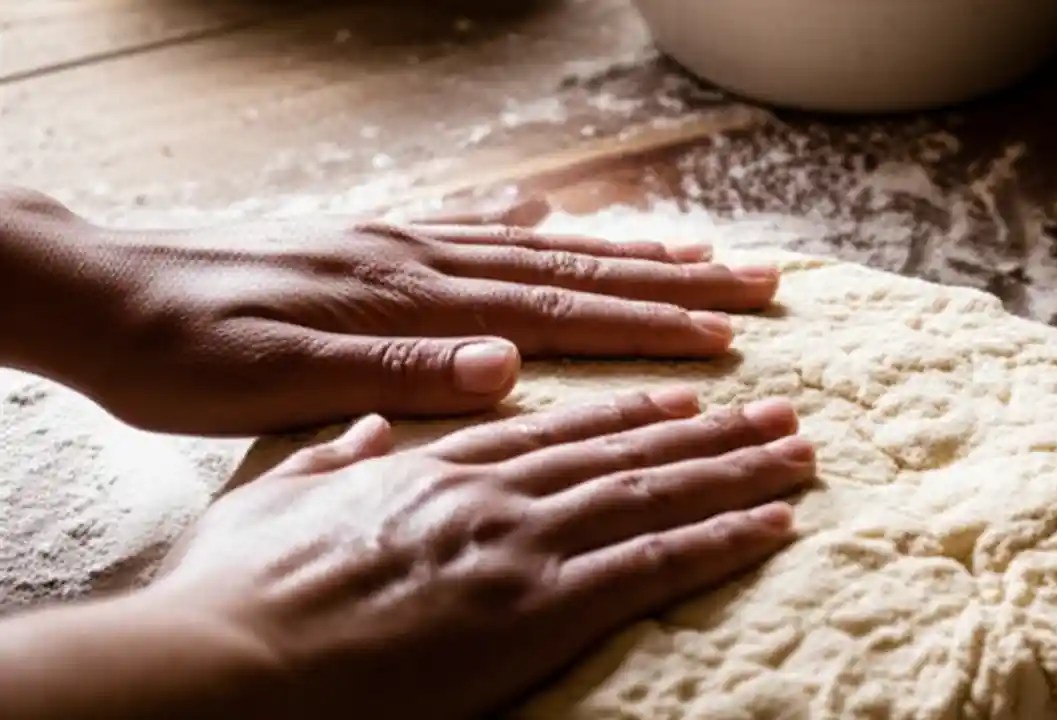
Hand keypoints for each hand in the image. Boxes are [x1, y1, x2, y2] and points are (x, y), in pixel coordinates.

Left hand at [4, 189, 778, 433]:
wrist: (105, 293)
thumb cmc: (186, 355)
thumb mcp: (276, 383)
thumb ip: (396, 373)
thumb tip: (508, 363)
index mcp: (409, 304)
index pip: (559, 315)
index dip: (648, 326)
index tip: (727, 338)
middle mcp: (421, 261)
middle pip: (573, 270)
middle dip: (672, 283)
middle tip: (757, 286)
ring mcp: (400, 243)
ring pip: (539, 245)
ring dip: (623, 252)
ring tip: (695, 254)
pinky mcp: (373, 240)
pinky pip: (470, 224)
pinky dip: (526, 221)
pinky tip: (554, 212)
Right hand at [152, 389, 813, 718]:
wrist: (226, 662)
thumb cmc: (238, 593)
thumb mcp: (275, 500)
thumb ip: (335, 456)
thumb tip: (370, 430)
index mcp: (437, 466)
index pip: (560, 426)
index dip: (635, 410)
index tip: (688, 394)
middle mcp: (494, 491)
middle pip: (628, 450)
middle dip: (713, 429)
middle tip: (778, 410)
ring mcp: (521, 544)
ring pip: (657, 492)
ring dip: (738, 469)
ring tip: (798, 451)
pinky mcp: (539, 609)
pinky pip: (655, 564)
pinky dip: (724, 538)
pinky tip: (775, 522)